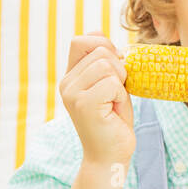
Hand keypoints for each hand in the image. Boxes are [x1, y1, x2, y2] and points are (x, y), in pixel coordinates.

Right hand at [61, 33, 134, 169]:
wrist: (110, 155)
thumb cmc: (114, 120)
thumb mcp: (111, 85)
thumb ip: (105, 62)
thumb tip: (99, 33)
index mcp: (71, 76)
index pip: (82, 40)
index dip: (104, 46)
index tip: (115, 69)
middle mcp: (66, 83)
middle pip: (100, 50)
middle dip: (119, 69)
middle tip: (116, 94)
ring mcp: (72, 93)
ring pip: (107, 64)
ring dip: (121, 83)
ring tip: (114, 102)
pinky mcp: (83, 103)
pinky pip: (113, 82)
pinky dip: (121, 95)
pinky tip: (113, 110)